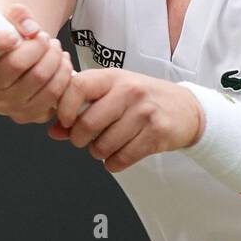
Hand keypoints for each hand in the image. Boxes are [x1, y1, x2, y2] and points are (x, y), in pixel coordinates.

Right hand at [0, 2, 74, 123]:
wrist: (9, 70)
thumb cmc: (5, 47)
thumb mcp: (4, 24)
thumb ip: (16, 15)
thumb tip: (30, 26)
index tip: (13, 34)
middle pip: (17, 64)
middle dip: (39, 45)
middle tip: (44, 37)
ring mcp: (6, 105)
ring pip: (40, 79)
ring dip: (55, 58)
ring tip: (55, 48)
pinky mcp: (27, 114)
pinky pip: (53, 96)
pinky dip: (63, 76)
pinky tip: (60, 64)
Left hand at [47, 69, 203, 171]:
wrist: (186, 109)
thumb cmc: (143, 99)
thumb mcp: (113, 94)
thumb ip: (82, 109)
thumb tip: (54, 131)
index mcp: (113, 77)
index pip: (77, 87)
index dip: (64, 108)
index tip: (64, 122)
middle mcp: (129, 91)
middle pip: (87, 124)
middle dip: (79, 139)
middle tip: (84, 140)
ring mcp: (144, 112)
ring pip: (103, 146)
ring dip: (98, 153)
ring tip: (106, 145)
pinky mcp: (157, 133)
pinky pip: (122, 159)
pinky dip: (114, 163)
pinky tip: (118, 155)